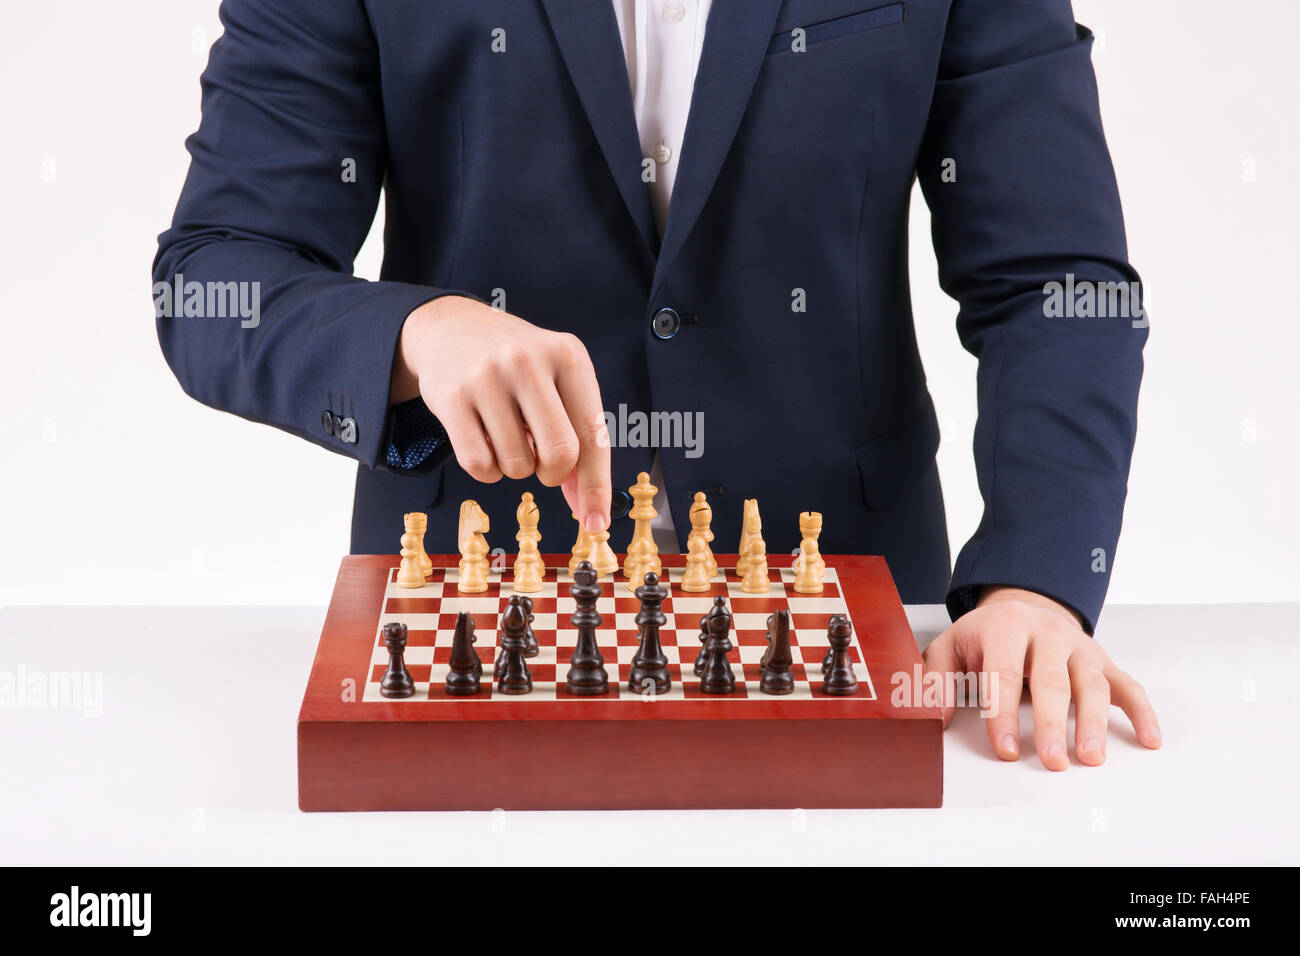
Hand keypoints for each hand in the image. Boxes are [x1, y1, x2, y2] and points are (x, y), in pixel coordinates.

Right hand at [391, 295, 610, 531]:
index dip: (596, 486)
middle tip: (542, 463)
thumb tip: (588, 507)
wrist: (452, 328)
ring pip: (517, 465)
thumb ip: (578, 439)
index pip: (592, 435)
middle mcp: (529, 362)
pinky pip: (479, 466)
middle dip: (553, 475)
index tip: (596, 523)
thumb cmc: (518, 367)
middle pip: (559, 455)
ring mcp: (487, 378)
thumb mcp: (557, 384)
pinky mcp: (451, 397)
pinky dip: (487, 470)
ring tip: (508, 436)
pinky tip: (484, 440)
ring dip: (516, 467)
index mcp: (568, 356)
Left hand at [922, 586, 1161, 769]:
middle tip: (1051, 760)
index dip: (1003, 712)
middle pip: (1051, 679)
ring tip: (1090, 757)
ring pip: (1091, 683)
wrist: (1023, 604)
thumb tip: (932, 720)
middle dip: (1052, 722)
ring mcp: (1079, 646)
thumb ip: (936, 680)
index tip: (1005, 748)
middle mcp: (1047, 632)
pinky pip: (1128, 685)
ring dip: (1094, 722)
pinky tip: (1149, 739)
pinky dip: (1142, 711)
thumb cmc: (985, 636)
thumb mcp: (950, 647)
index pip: (1003, 672)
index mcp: (1005, 627)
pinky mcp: (1103, 660)